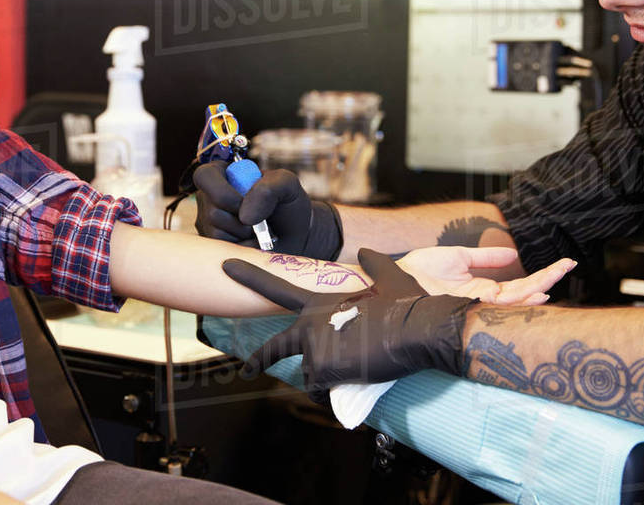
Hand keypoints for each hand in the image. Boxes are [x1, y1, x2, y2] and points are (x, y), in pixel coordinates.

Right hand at [193, 161, 342, 259]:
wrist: (295, 234)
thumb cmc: (288, 205)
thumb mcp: (287, 185)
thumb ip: (269, 188)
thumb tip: (244, 216)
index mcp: (222, 174)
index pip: (204, 176)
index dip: (223, 192)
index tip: (245, 202)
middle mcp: (209, 198)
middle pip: (213, 212)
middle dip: (242, 221)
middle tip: (261, 220)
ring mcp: (208, 224)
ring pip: (217, 235)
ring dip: (245, 236)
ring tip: (259, 231)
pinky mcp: (214, 245)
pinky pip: (222, 251)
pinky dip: (243, 249)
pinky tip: (253, 242)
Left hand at [222, 248, 478, 391]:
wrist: (418, 330)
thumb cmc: (407, 305)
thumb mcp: (391, 277)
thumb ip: (374, 263)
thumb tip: (366, 249)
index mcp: (321, 303)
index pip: (278, 288)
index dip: (251, 276)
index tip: (225, 266)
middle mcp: (311, 324)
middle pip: (276, 346)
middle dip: (260, 358)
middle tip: (247, 367)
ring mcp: (315, 348)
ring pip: (312, 373)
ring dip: (328, 378)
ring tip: (356, 370)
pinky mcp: (324, 370)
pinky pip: (322, 390)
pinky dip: (333, 393)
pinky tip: (353, 382)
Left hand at [396, 246, 576, 304]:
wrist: (400, 278)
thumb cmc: (422, 270)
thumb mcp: (459, 257)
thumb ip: (486, 258)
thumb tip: (513, 254)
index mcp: (483, 289)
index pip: (519, 285)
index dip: (541, 275)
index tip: (562, 264)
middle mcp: (484, 301)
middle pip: (524, 293)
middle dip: (548, 279)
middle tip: (570, 265)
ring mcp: (479, 305)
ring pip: (517, 299)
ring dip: (540, 286)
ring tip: (559, 274)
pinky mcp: (471, 306)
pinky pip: (501, 304)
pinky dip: (521, 299)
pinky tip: (538, 293)